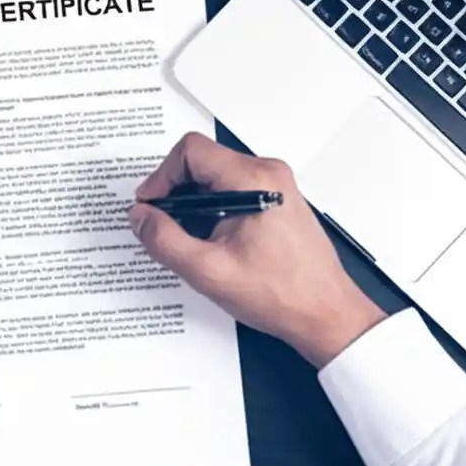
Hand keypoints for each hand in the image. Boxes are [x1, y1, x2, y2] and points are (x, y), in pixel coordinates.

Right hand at [130, 133, 385, 367]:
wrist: (325, 314)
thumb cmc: (281, 294)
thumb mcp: (208, 271)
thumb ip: (164, 239)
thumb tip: (140, 217)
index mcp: (253, 180)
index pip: (191, 151)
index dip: (161, 176)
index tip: (151, 206)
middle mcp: (268, 174)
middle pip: (203, 161)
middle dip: (175, 192)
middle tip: (162, 225)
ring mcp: (276, 186)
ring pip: (217, 177)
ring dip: (194, 203)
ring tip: (189, 240)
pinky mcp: (277, 201)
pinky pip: (233, 190)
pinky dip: (213, 209)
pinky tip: (211, 242)